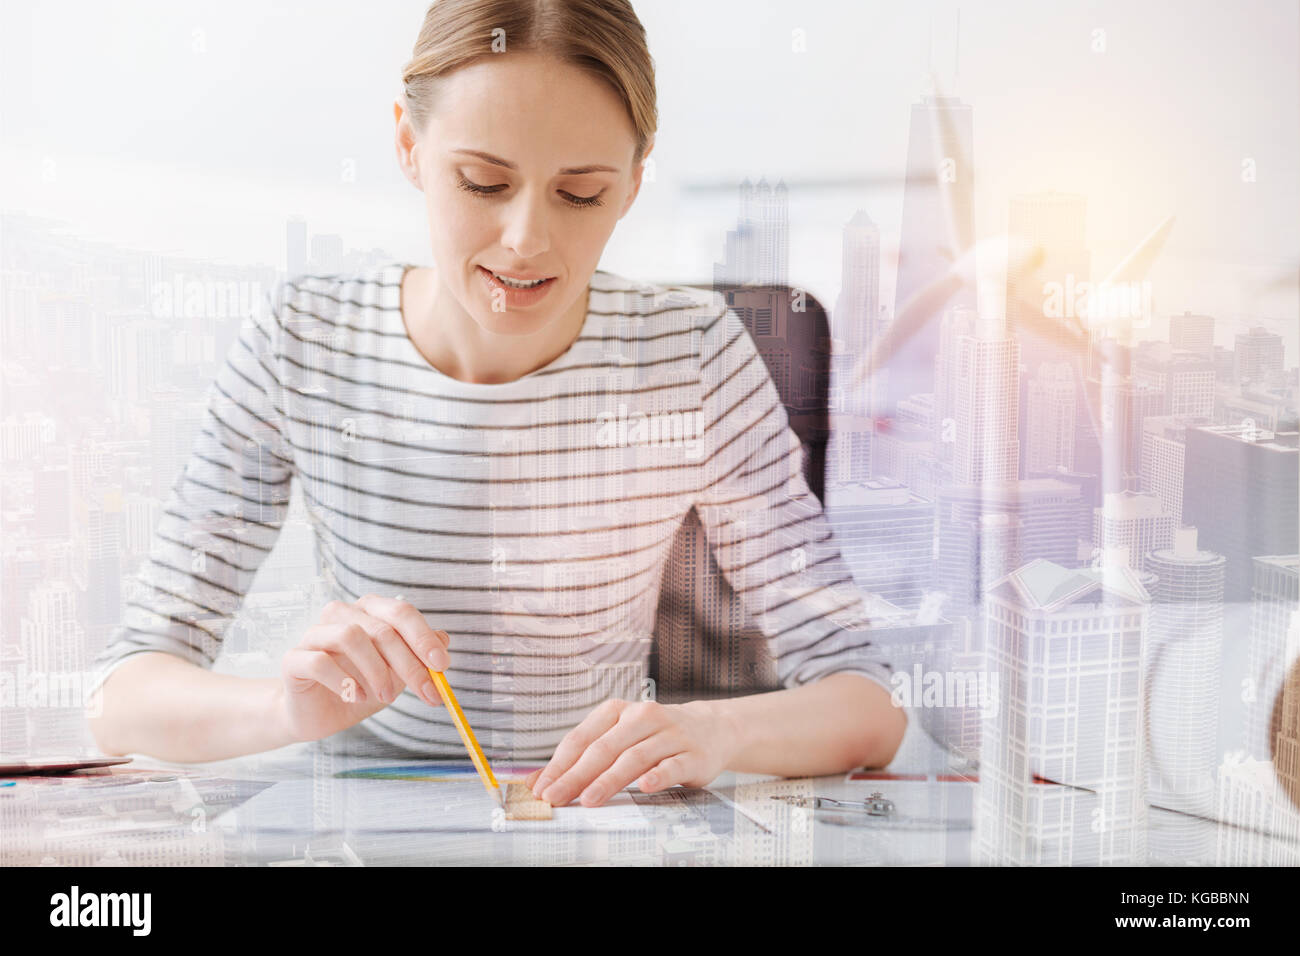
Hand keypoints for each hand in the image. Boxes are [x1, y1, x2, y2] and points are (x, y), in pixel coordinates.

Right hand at [277, 594, 450, 742]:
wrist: (317, 715)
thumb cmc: (359, 688)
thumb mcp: (397, 675)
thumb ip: (418, 657)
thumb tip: (444, 639)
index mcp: (369, 611)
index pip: (401, 612)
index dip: (424, 638)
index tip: (442, 665)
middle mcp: (341, 614)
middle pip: (381, 628)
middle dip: (409, 663)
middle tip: (426, 691)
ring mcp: (315, 634)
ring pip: (351, 636)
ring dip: (376, 671)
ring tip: (385, 695)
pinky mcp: (294, 658)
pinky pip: (321, 661)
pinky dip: (345, 682)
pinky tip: (357, 697)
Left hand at [523, 698, 739, 807]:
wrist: (711, 728)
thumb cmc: (655, 737)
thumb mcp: (618, 738)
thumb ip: (581, 759)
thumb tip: (536, 782)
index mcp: (618, 711)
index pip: (582, 738)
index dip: (559, 764)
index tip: (541, 789)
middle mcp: (643, 717)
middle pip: (604, 748)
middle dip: (576, 775)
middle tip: (556, 798)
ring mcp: (669, 734)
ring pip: (634, 757)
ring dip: (609, 780)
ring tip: (589, 800)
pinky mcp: (692, 754)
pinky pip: (672, 765)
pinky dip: (658, 776)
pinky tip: (644, 787)